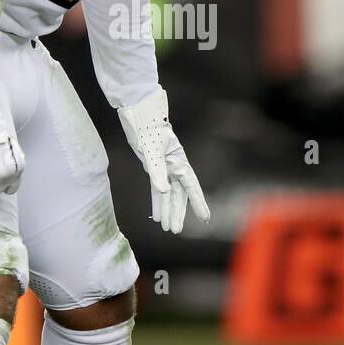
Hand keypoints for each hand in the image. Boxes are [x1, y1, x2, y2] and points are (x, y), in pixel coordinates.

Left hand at [118, 86, 209, 233]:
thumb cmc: (148, 127)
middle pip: (178, 194)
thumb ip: (157, 171)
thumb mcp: (151, 150)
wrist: (139, 113)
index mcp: (179, 161)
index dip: (198, 202)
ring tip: (168, 228)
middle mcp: (173, 166)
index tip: (204, 218)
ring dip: (167, 210)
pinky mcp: (152, 166)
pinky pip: (156, 188)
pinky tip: (157, 214)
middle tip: (176, 231)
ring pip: (167, 194)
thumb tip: (163, 190)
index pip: (190, 186)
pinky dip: (157, 201)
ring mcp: (163, 167)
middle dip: (177, 213)